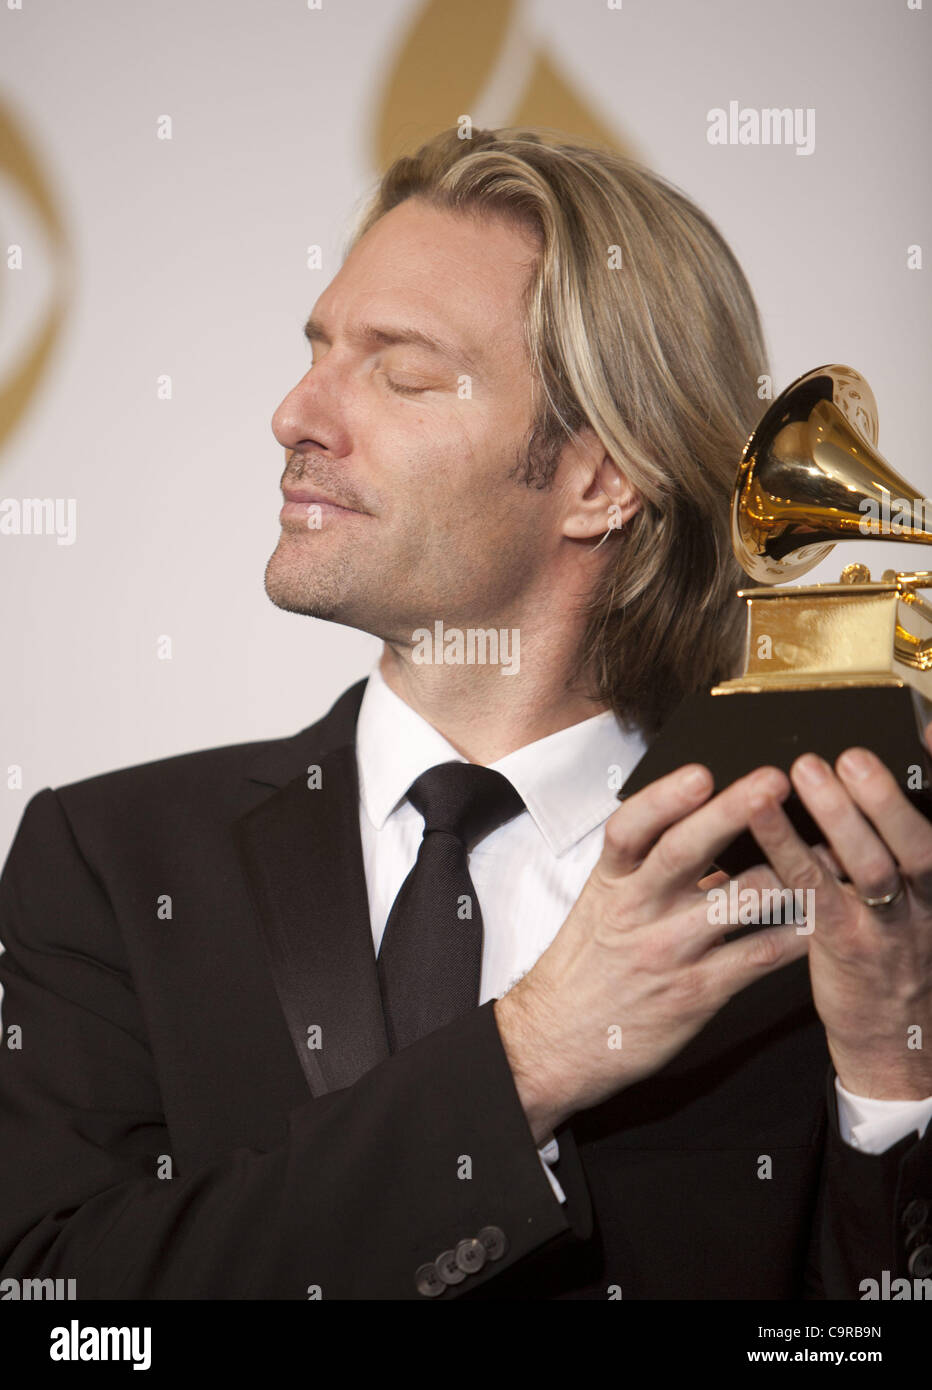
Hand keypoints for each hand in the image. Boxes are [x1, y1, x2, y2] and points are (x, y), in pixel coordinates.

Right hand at [494, 761, 809, 1143]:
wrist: (558, 1040)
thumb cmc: (585, 968)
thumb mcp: (601, 905)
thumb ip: (647, 870)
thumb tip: (704, 831)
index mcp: (610, 883)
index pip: (629, 830)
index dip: (663, 799)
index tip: (699, 773)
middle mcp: (637, 912)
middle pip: (683, 852)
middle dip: (730, 813)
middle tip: (771, 783)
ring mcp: (667, 952)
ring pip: (733, 903)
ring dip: (783, 872)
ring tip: (822, 849)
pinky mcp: (696, 992)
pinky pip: (755, 957)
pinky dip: (793, 935)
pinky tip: (819, 917)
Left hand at [747, 727, 931, 1099]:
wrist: (898, 1038)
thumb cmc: (897, 949)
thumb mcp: (915, 895)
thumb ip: (895, 842)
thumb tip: (857, 777)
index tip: (925, 730)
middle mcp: (929, 899)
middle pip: (919, 843)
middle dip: (884, 797)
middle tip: (851, 754)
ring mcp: (891, 926)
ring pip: (871, 868)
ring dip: (837, 817)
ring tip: (804, 773)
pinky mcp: (846, 945)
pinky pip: (815, 894)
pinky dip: (787, 852)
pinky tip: (760, 823)